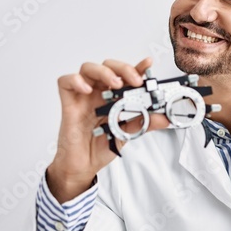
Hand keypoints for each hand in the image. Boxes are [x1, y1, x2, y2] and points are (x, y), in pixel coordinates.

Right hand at [48, 57, 170, 201]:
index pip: (125, 76)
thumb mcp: (127, 134)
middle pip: (108, 66)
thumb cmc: (100, 147)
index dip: (137, 67)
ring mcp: (83, 96)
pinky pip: (65, 83)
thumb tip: (164, 117)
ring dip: (104, 71)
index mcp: (113, 97)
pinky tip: (87, 89)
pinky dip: (75, 80)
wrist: (84, 166)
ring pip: (88, 69)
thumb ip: (144, 123)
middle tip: (135, 81)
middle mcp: (99, 93)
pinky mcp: (69, 104)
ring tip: (116, 84)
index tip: (148, 64)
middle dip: (123, 69)